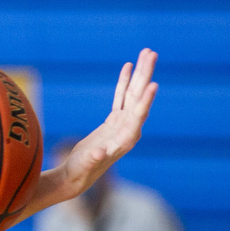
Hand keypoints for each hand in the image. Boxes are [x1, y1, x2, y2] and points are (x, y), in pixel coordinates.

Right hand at [25, 49, 157, 214]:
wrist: (76, 177)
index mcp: (125, 139)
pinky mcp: (114, 121)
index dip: (145, 101)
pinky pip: (121, 97)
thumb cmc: (80, 172)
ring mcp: (122, 123)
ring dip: (139, 74)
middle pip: (139, 98)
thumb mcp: (85, 166)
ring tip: (146, 53)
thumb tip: (97, 153)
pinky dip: (125, 82)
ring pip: (133, 94)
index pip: (138, 116)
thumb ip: (93, 158)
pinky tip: (128, 67)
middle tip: (152, 54)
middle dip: (146, 76)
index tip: (153, 84)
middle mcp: (129, 129)